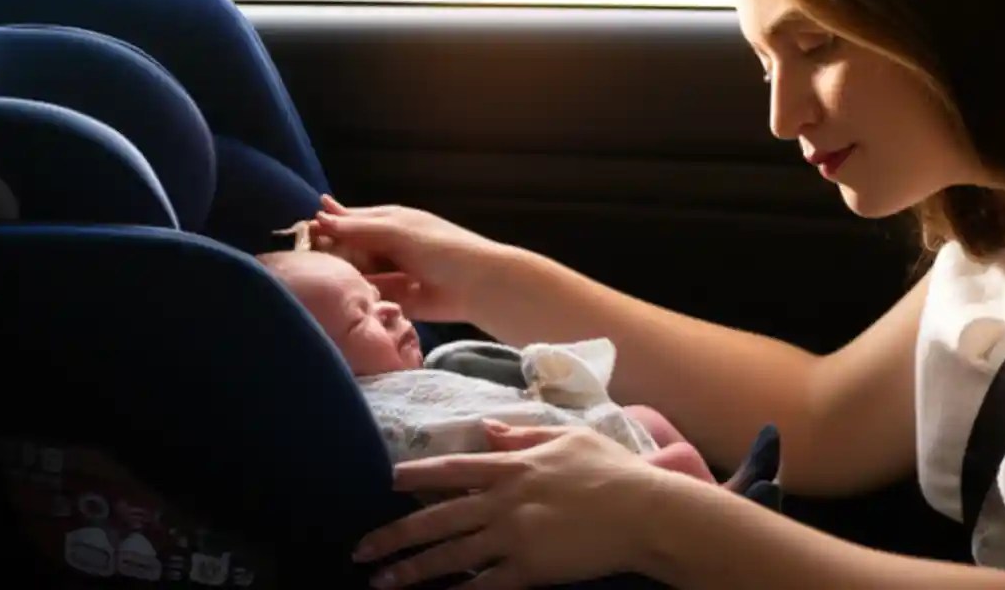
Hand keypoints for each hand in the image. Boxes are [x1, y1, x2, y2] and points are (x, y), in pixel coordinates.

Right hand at [311, 196, 513, 321]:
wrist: (476, 284)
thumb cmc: (439, 247)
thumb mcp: (395, 231)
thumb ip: (356, 227)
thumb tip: (318, 216)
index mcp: (389, 220)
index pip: (349, 220)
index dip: (327, 225)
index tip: (300, 233)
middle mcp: (388, 245)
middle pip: (350, 248)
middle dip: (331, 253)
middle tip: (303, 259)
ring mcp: (392, 273)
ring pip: (358, 272)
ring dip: (343, 275)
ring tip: (314, 279)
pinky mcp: (396, 299)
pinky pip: (370, 296)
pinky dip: (359, 296)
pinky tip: (337, 298)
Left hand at [352, 421, 666, 588]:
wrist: (643, 511)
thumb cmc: (611, 470)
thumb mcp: (566, 437)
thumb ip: (521, 435)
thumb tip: (486, 429)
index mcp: (511, 467)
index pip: (451, 470)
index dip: (415, 475)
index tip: (385, 481)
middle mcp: (504, 501)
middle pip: (438, 518)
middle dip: (396, 535)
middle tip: (361, 549)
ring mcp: (514, 537)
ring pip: (451, 556)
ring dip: (412, 570)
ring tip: (381, 581)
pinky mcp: (530, 569)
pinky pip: (484, 587)